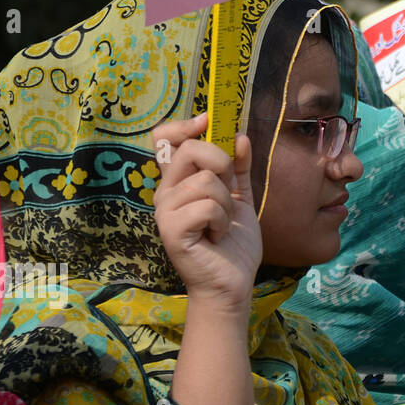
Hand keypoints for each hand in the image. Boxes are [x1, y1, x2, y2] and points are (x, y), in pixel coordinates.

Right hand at [152, 112, 261, 309]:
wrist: (233, 282)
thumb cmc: (233, 241)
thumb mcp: (241, 197)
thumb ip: (239, 167)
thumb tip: (239, 136)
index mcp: (179, 181)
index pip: (164, 139)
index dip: (184, 125)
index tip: (209, 121)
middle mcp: (166, 192)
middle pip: (191, 150)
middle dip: (223, 165)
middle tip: (229, 192)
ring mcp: (165, 211)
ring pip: (206, 181)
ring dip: (227, 204)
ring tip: (222, 224)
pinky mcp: (171, 230)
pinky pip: (206, 205)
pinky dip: (223, 220)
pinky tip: (217, 235)